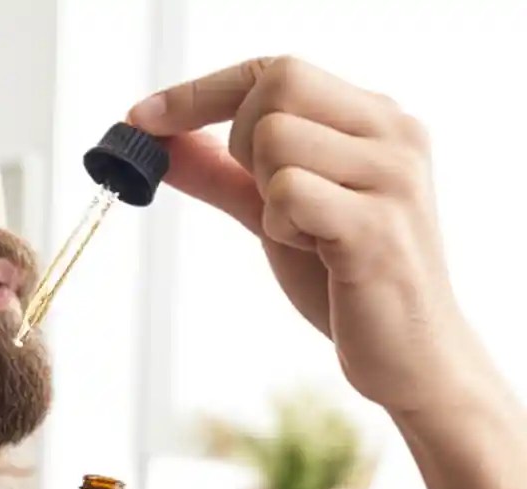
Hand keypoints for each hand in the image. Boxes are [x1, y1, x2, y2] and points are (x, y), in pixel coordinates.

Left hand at [126, 56, 487, 413]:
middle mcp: (394, 133)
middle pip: (276, 86)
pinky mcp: (377, 225)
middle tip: (264, 195)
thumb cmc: (345, 281)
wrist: (409, 357)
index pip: (275, 69)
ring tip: (306, 234)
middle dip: (240, 140)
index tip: (142, 118)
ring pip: (274, 139)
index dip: (201, 91)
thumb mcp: (275, 214)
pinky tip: (317, 252)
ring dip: (265, 196)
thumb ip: (224, 174)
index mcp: (375, 119)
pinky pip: (287, 194)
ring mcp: (392, 175)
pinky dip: (281, 227)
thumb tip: (160, 141)